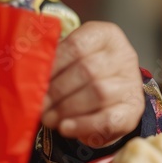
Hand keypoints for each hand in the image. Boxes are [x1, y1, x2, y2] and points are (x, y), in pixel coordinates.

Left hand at [40, 21, 144, 147]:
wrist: (112, 94)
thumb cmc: (84, 72)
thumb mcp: (71, 58)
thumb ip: (54, 61)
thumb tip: (28, 74)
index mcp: (106, 35)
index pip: (77, 45)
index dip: (54, 63)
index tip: (35, 79)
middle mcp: (124, 55)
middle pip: (87, 70)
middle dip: (57, 90)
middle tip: (39, 104)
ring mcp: (131, 83)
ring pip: (98, 93)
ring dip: (67, 108)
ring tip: (48, 118)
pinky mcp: (133, 110)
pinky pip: (108, 119)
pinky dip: (83, 124)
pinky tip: (65, 128)